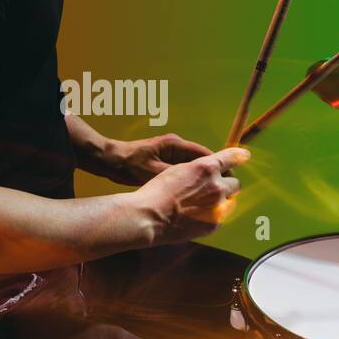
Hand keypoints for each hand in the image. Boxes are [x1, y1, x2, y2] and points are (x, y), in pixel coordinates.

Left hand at [101, 133, 215, 185]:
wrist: (109, 160)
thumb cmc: (128, 165)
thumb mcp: (153, 172)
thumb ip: (175, 176)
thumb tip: (196, 183)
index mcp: (175, 145)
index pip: (205, 154)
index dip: (220, 165)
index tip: (229, 177)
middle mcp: (175, 146)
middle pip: (202, 160)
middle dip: (213, 173)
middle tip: (223, 189)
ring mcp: (169, 153)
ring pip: (194, 166)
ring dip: (202, 178)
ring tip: (212, 193)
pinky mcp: (164, 160)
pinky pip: (183, 171)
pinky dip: (191, 180)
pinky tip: (195, 193)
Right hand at [133, 146, 250, 244]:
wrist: (149, 216)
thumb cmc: (157, 191)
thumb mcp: (178, 170)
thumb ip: (200, 169)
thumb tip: (211, 172)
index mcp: (207, 168)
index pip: (232, 157)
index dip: (239, 156)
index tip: (244, 156)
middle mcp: (216, 186)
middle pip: (235, 183)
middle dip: (227, 184)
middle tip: (213, 188)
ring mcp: (217, 207)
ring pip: (230, 202)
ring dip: (222, 201)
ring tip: (203, 204)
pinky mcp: (213, 225)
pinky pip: (220, 218)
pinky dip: (212, 216)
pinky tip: (196, 216)